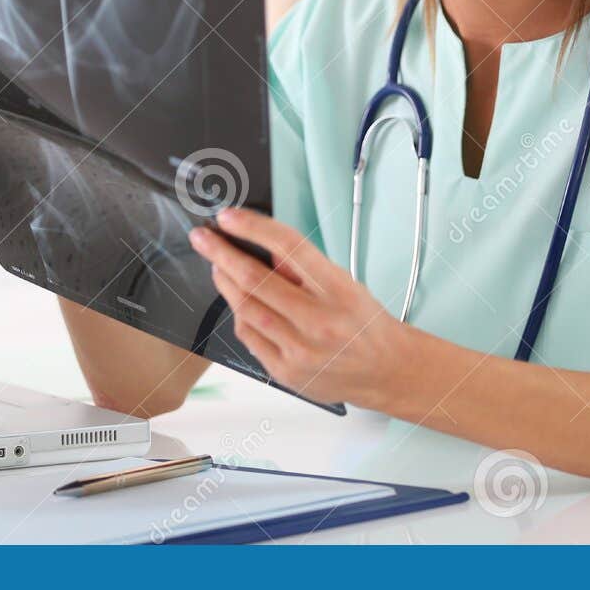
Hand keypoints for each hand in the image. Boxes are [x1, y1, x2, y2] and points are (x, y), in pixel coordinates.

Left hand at [188, 208, 413, 407]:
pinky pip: (249, 336)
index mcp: (338, 290)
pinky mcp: (285, 371)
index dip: (253, 228)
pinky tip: (238, 301)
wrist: (386, 370)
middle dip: (222, 253)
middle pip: (256, 280)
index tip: (230, 217)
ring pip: (246, 308)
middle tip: (203, 238)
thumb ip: (303, 266)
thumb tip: (261, 243)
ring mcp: (300, 350)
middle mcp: (319, 321)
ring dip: (225, 282)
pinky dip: (239, 314)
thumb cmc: (365, 323)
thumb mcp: (345, 282)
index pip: (289, 248)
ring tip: (217, 265)